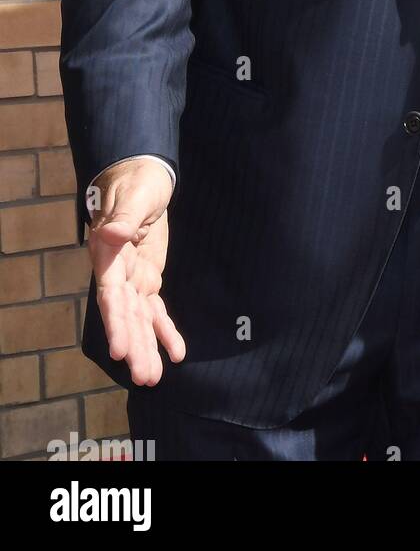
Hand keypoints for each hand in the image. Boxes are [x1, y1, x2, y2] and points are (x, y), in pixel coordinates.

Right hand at [86, 160, 184, 384]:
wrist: (143, 175)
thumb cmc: (136, 182)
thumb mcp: (134, 196)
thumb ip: (124, 218)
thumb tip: (111, 234)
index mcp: (108, 254)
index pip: (111, 295)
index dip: (115, 323)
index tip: (120, 351)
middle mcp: (116, 271)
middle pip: (125, 315)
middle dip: (134, 347)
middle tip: (144, 377)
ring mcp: (132, 277)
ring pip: (139, 319)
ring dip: (147, 347)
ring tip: (152, 378)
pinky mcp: (147, 277)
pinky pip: (155, 309)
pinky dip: (165, 331)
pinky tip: (176, 353)